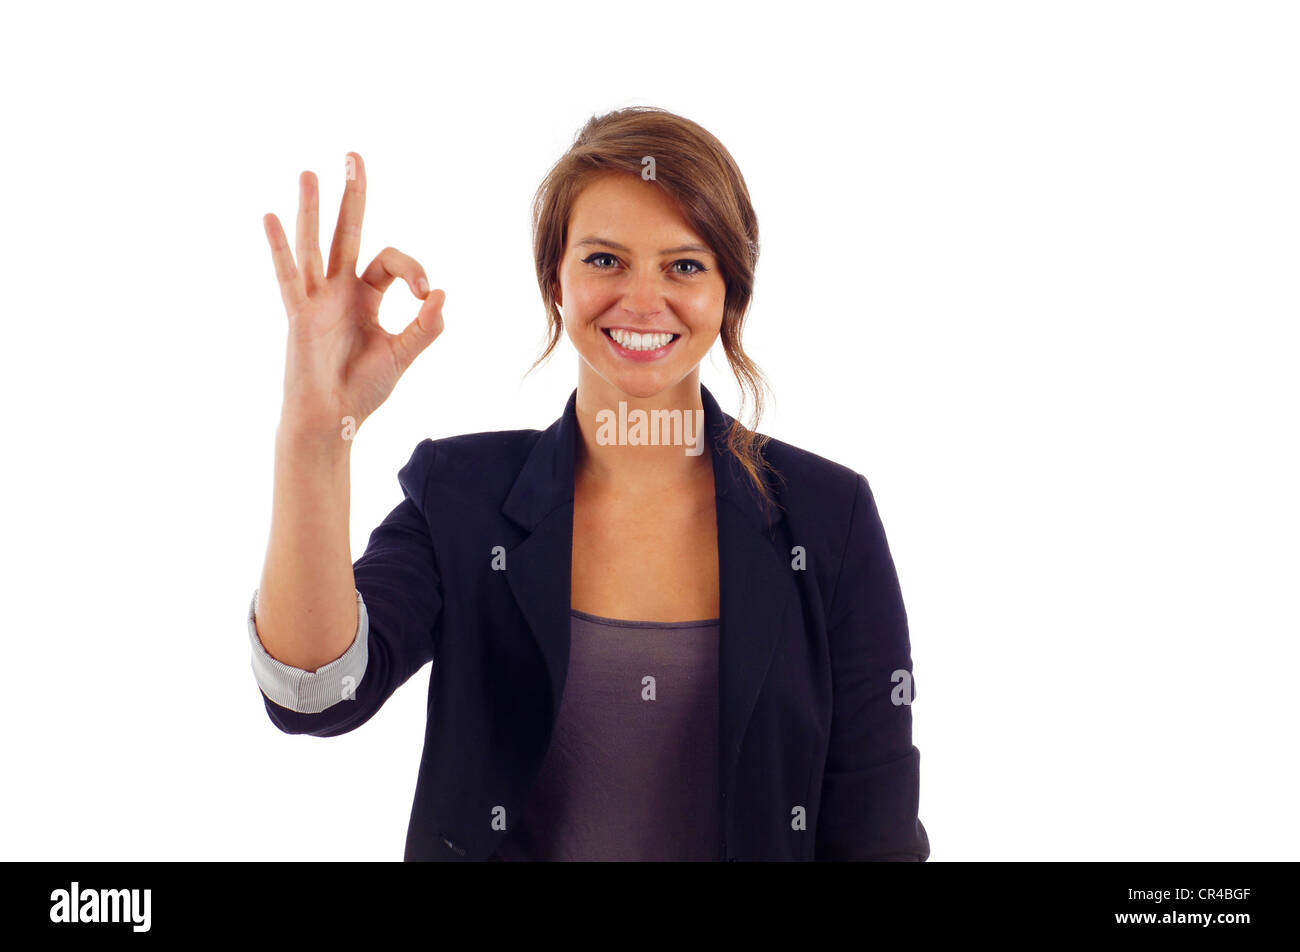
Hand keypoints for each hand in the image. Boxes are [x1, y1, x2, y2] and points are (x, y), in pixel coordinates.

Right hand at [262, 152, 445, 439]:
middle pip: (347, 233)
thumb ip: (425, 327)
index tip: (426, 294)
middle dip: (353, 195)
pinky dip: (281, 248)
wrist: (332, 420)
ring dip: (314, 210)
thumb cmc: (361, 390)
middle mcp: (339, 291)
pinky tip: (271, 217)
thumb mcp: (402, 354)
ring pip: (315, 246)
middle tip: (354, 156)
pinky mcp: (300, 316)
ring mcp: (317, 301)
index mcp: (365, 297)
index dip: (413, 269)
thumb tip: (442, 294)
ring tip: (310, 173)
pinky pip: (290, 277)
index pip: (390, 263)